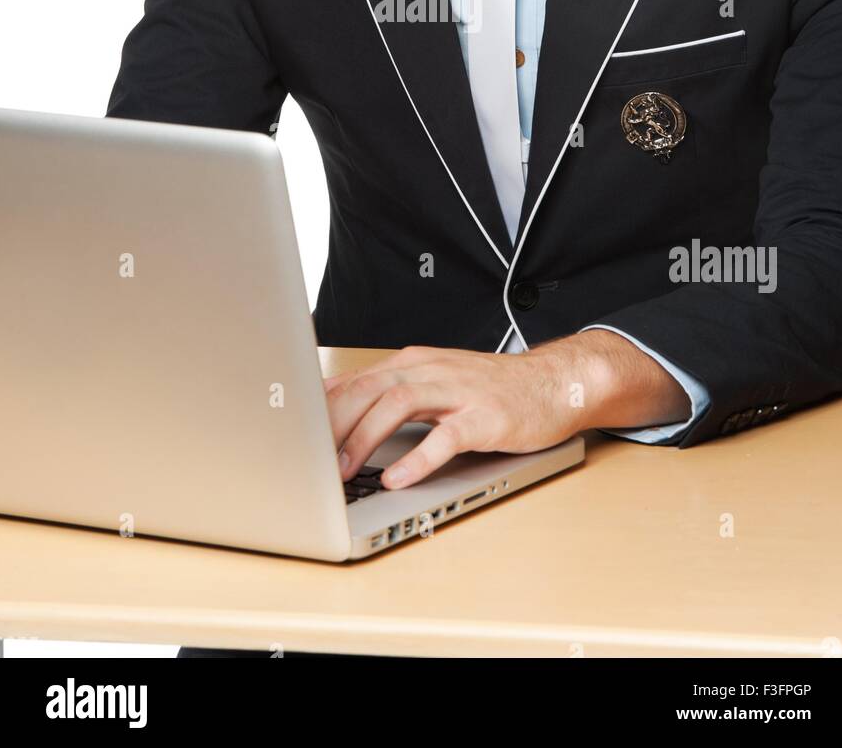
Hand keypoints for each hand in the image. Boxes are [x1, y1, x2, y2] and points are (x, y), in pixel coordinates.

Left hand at [322, 340, 608, 491]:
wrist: (552, 383)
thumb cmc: (487, 389)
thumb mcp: (432, 383)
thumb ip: (387, 394)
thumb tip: (332, 407)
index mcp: (411, 363)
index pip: (353, 381)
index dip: (317, 409)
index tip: (289, 435)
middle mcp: (429, 371)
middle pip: (367, 389)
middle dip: (330, 423)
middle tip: (304, 458)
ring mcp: (457, 392)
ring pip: (398, 406)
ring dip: (364, 439)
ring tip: (343, 471)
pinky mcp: (484, 418)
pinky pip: (444, 438)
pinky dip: (417, 459)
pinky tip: (397, 478)